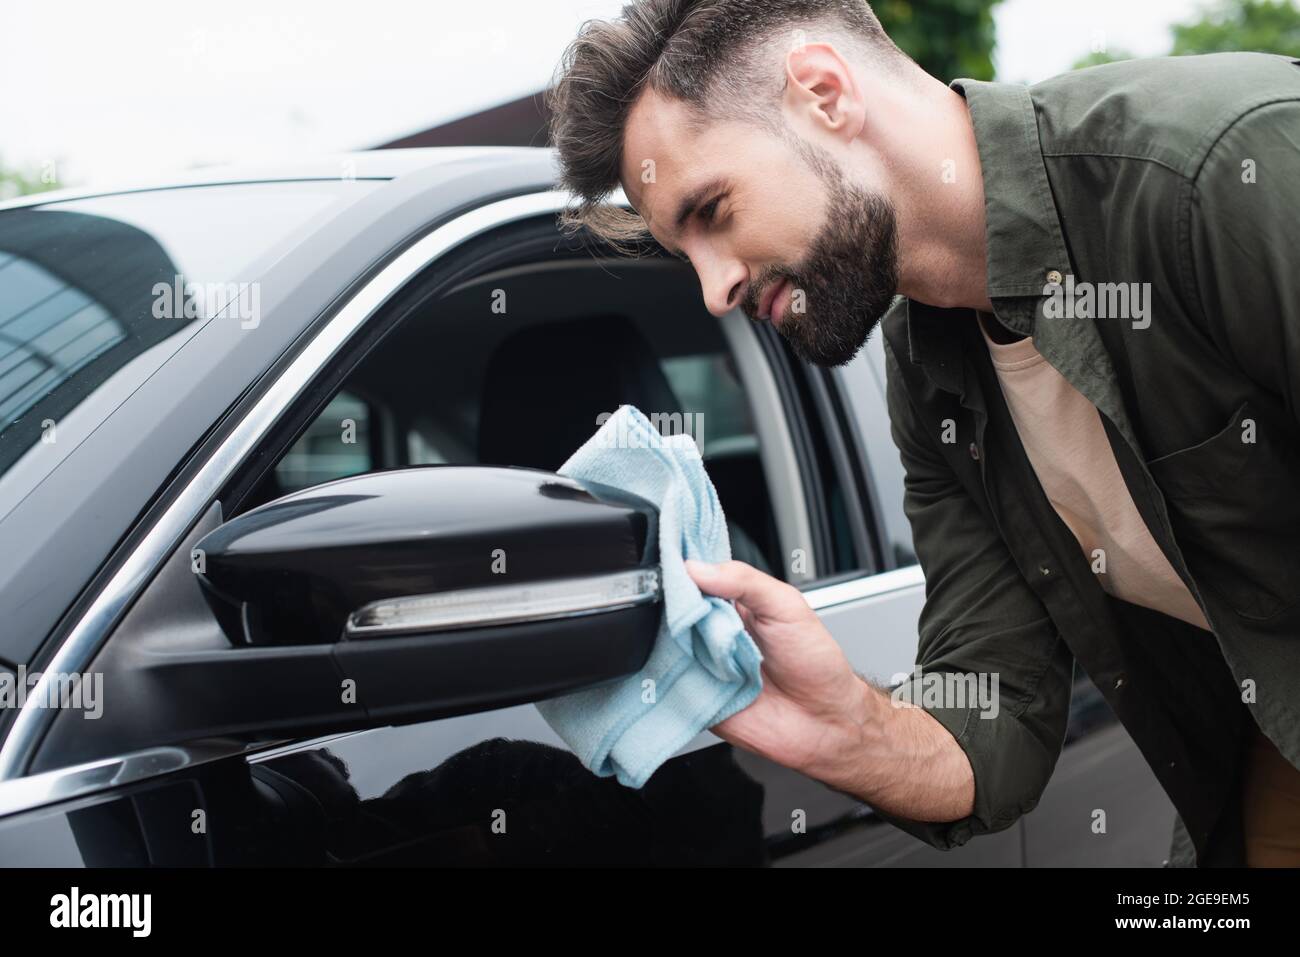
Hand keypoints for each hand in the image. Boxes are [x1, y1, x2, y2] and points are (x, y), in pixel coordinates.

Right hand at [684, 558, 869, 778]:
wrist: (822, 722)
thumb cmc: (814, 662)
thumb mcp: (787, 606)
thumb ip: (745, 581)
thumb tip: (698, 567)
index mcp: (731, 601)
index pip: (694, 576)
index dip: (678, 568)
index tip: (667, 563)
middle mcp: (710, 629)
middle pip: (671, 608)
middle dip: (669, 605)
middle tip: (681, 610)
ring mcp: (699, 661)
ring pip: (663, 642)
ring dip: (666, 640)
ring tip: (690, 642)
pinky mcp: (691, 693)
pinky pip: (666, 680)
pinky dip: (663, 674)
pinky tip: (676, 668)